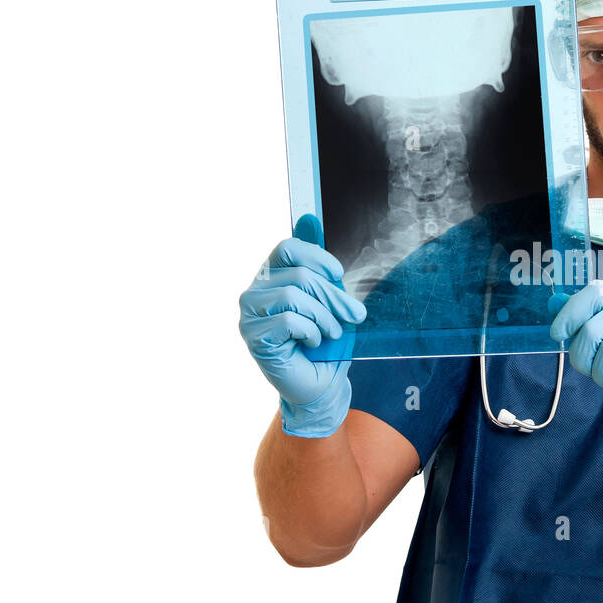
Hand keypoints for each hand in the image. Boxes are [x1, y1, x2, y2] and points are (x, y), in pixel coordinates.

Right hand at [239, 219, 365, 436]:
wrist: (320, 385)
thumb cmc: (325, 342)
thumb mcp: (329, 300)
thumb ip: (318, 266)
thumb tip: (308, 217)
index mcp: (272, 277)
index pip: (288, 248)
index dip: (318, 258)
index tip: (338, 275)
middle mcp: (255, 292)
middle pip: (300, 275)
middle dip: (334, 296)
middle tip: (353, 316)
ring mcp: (249, 315)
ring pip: (294, 296)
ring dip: (323, 317)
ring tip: (330, 333)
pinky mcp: (254, 337)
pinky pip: (289, 320)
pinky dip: (311, 332)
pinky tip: (312, 344)